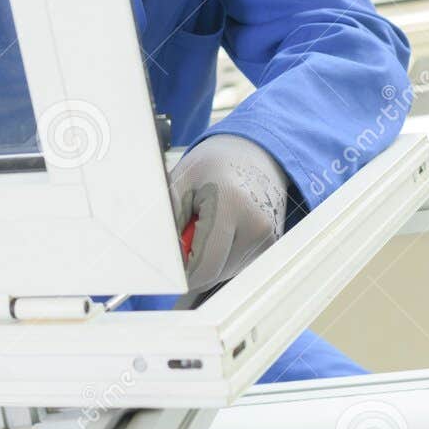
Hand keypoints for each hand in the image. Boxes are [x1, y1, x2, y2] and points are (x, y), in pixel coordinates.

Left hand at [169, 135, 287, 293]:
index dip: (181, 272)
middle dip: (192, 264)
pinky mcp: (272, 245)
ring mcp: (268, 238)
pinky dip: (222, 257)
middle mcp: (256, 225)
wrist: (253, 154)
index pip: (204, 265)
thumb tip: (156, 254)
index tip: (167, 262)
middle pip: (213, 274)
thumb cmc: (214, 165)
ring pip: (224, 274)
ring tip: (207, 227)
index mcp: (231, 204)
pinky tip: (222, 232)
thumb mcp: (181, 181)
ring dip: (208, 261)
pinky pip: (236, 266)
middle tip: (186, 233)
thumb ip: (167, 218)